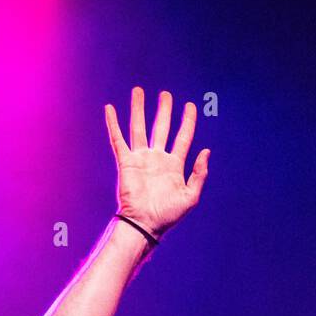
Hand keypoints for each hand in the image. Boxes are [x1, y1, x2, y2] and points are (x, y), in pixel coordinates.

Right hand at [105, 87, 210, 237]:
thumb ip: (199, 174)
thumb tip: (206, 151)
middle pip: (161, 127)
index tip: (190, 106)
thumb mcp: (190, 197)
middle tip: (165, 95)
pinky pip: (118, 139)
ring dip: (138, 109)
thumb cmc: (167, 215)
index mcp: (174, 165)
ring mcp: (141, 159)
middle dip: (164, 110)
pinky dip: (113, 124)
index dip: (187, 121)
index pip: (183, 137)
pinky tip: (110, 109)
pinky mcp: (126, 162)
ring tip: (138, 91)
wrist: (144, 224)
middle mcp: (157, 158)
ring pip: (139, 128)